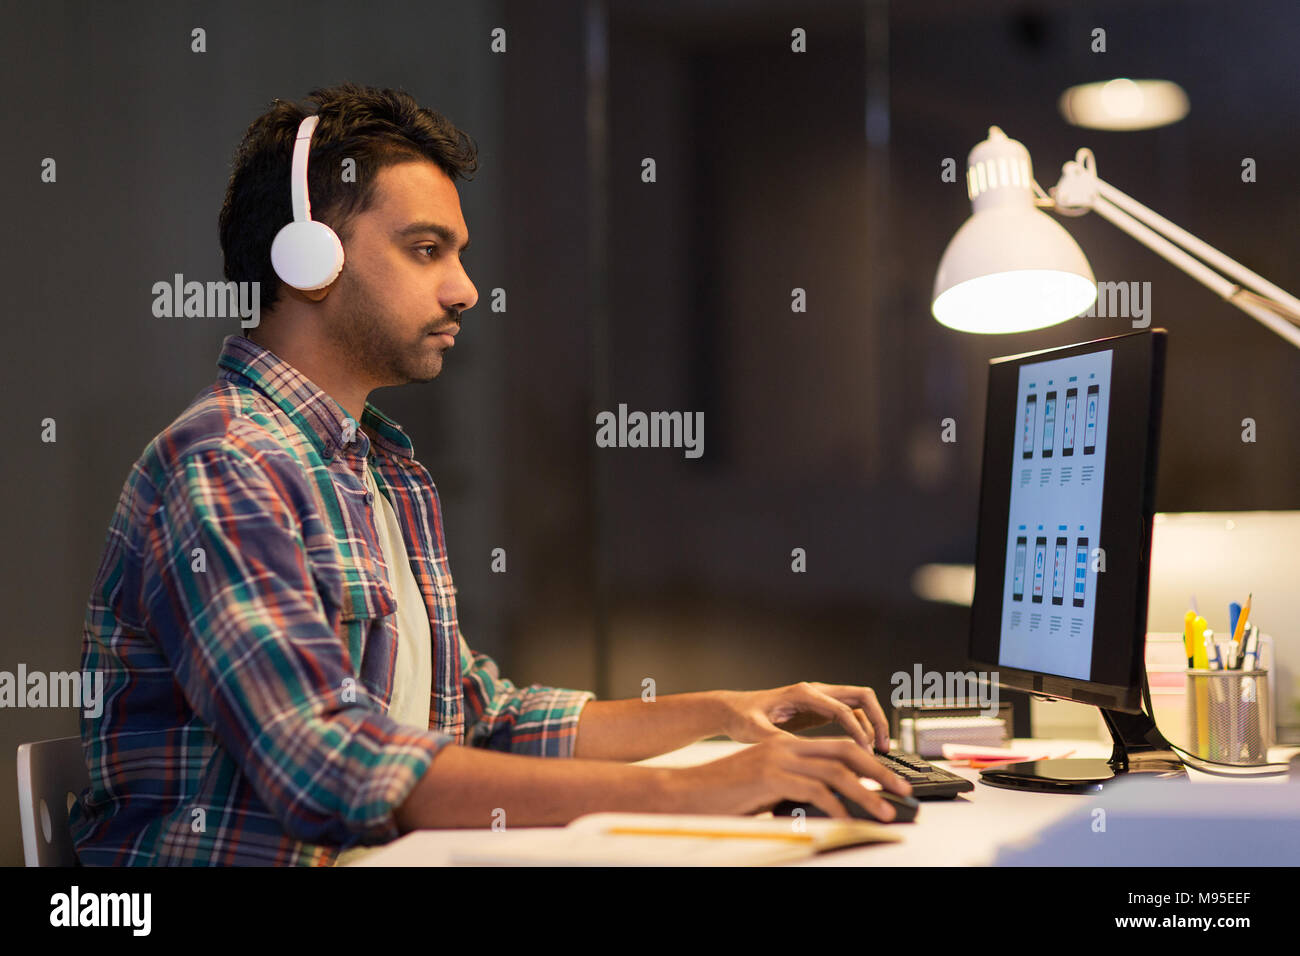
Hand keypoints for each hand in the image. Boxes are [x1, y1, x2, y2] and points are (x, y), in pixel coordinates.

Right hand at [672, 736, 911, 819]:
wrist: (683, 795)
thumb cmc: (722, 797)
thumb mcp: (766, 790)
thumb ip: (795, 791)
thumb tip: (831, 808)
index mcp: (785, 745)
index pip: (839, 746)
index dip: (869, 762)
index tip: (889, 781)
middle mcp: (785, 747)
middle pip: (847, 751)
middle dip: (880, 772)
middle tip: (902, 792)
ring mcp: (778, 760)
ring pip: (837, 772)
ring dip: (867, 794)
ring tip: (885, 813)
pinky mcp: (770, 777)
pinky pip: (816, 791)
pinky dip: (837, 808)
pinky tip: (848, 823)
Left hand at [717, 682, 890, 752]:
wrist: (733, 710)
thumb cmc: (742, 717)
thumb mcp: (755, 731)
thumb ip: (777, 740)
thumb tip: (800, 753)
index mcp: (803, 693)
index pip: (843, 709)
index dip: (858, 732)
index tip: (864, 753)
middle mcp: (815, 691)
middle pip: (861, 696)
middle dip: (878, 719)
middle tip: (884, 747)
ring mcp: (819, 699)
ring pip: (859, 704)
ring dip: (872, 724)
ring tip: (877, 751)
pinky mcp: (819, 709)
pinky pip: (849, 714)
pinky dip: (860, 729)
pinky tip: (860, 750)